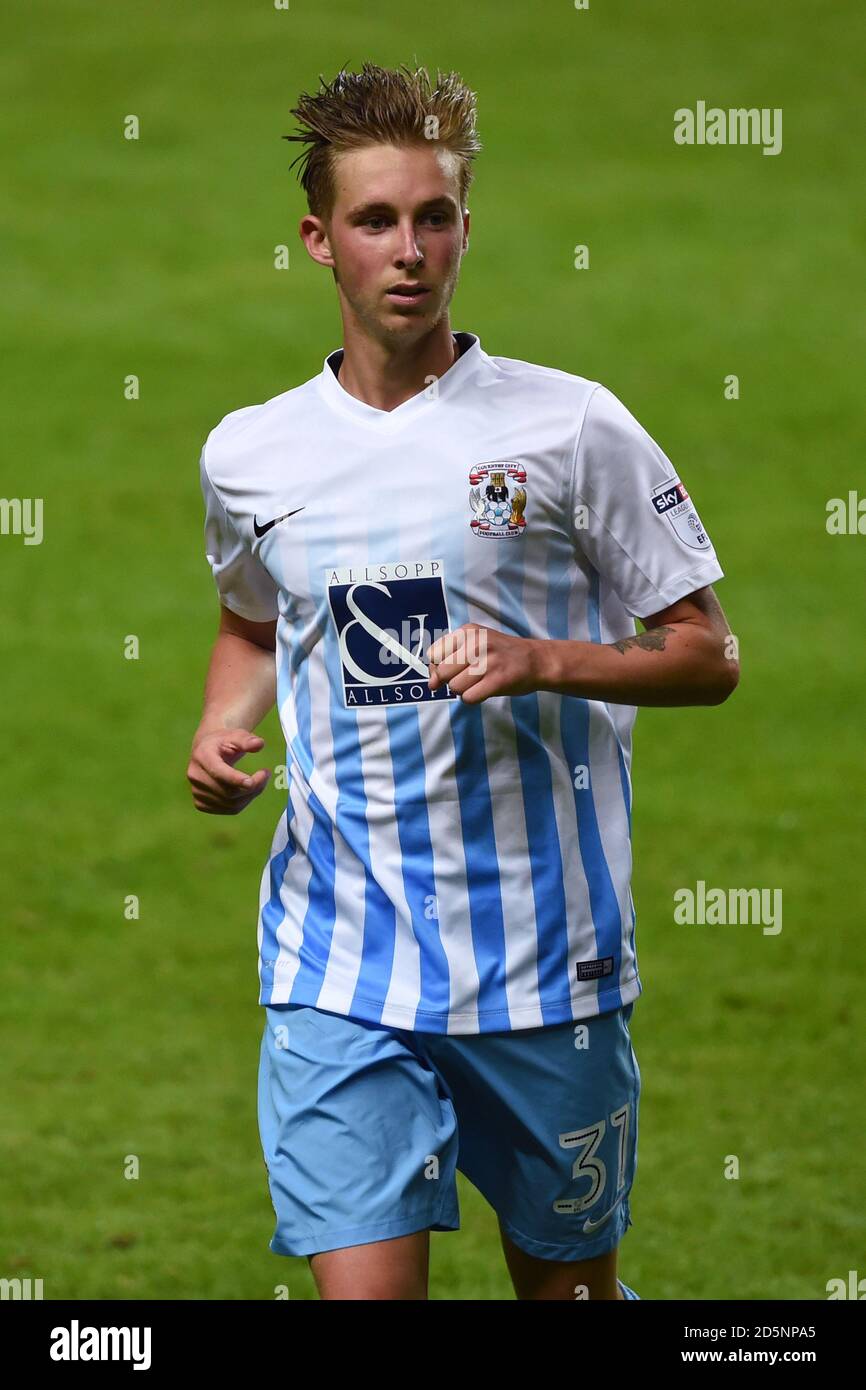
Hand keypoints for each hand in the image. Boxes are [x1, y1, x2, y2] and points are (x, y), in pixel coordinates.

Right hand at [187, 728, 269, 814]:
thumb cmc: (224, 742)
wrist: (208, 752)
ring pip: (230, 803)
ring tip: (260, 781)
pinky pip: (229, 809)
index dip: (235, 779)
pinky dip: (244, 802)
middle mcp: (195, 776)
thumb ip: (247, 740)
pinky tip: (248, 791)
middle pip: (227, 791)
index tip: (251, 782)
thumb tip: (259, 744)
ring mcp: (197, 792)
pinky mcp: (201, 804)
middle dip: (252, 787)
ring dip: (251, 795)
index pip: (218, 772)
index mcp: (202, 756)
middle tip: (266, 774)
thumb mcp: (235, 735)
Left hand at [426, 624, 542, 702]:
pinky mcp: (498, 680)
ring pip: (455, 687)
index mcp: (467, 632)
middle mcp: (476, 643)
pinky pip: (469, 698)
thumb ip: (449, 659)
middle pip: (442, 672)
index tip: (451, 671)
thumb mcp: (475, 644)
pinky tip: (485, 690)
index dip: (437, 668)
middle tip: (469, 678)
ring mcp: (488, 661)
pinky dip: (473, 699)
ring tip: (479, 683)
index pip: (434, 654)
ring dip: (464, 691)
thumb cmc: (501, 654)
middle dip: (451, 681)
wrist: (537, 660)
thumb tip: (431, 684)